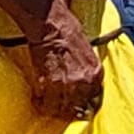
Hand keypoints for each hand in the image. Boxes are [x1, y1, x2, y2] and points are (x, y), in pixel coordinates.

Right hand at [22, 2, 102, 120]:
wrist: (51, 24)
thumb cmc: (68, 30)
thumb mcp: (88, 50)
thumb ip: (88, 69)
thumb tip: (84, 79)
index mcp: (96, 73)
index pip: (95, 98)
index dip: (84, 101)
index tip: (77, 103)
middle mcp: (84, 82)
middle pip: (78, 107)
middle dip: (69, 109)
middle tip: (60, 108)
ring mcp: (67, 85)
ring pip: (62, 109)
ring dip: (53, 108)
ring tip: (46, 105)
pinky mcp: (49, 84)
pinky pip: (45, 103)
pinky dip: (40, 103)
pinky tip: (37, 99)